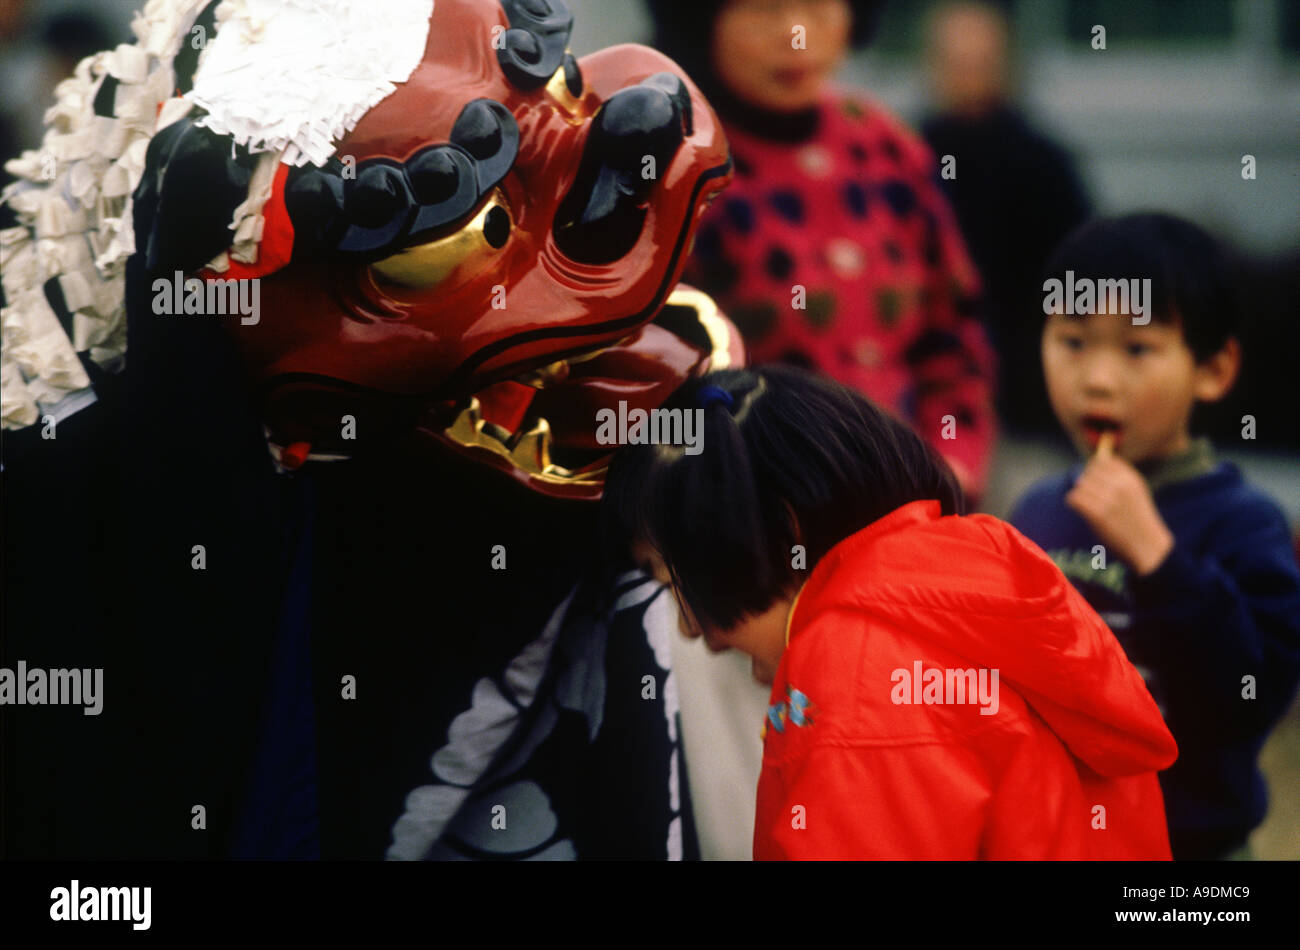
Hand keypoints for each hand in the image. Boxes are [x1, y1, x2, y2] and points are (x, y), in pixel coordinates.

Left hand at [1065, 434, 1174, 575]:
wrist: (1147, 544)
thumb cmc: (1137, 517)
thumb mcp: (1136, 491)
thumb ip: (1119, 475)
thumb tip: (1098, 457)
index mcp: (1130, 479)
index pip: (1102, 461)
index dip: (1094, 469)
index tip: (1094, 481)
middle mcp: (1121, 487)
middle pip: (1089, 472)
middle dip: (1085, 482)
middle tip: (1089, 495)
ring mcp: (1110, 500)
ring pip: (1079, 485)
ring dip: (1079, 494)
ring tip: (1086, 503)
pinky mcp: (1098, 514)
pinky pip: (1074, 498)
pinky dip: (1073, 502)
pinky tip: (1079, 509)